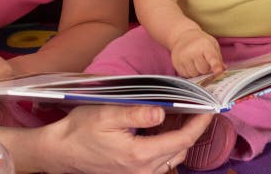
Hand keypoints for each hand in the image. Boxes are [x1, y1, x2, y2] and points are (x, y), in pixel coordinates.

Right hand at [39, 104, 212, 173]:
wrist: (60, 151)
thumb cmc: (81, 130)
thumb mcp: (107, 115)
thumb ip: (136, 113)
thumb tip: (162, 112)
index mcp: (139, 155)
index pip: (182, 140)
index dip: (199, 123)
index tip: (209, 107)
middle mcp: (143, 171)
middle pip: (182, 149)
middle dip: (194, 127)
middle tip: (198, 104)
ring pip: (173, 156)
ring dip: (182, 135)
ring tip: (183, 111)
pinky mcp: (134, 173)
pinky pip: (161, 159)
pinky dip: (169, 142)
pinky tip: (165, 124)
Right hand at [170, 29, 225, 76]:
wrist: (183, 35)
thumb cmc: (201, 41)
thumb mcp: (212, 44)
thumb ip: (218, 58)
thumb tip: (223, 69)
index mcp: (205, 45)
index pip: (211, 57)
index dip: (215, 65)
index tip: (219, 71)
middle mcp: (193, 51)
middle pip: (203, 70)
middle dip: (206, 68)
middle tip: (203, 60)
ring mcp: (183, 57)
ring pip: (194, 74)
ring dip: (197, 72)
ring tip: (196, 62)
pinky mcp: (176, 63)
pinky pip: (186, 75)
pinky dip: (189, 72)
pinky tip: (189, 64)